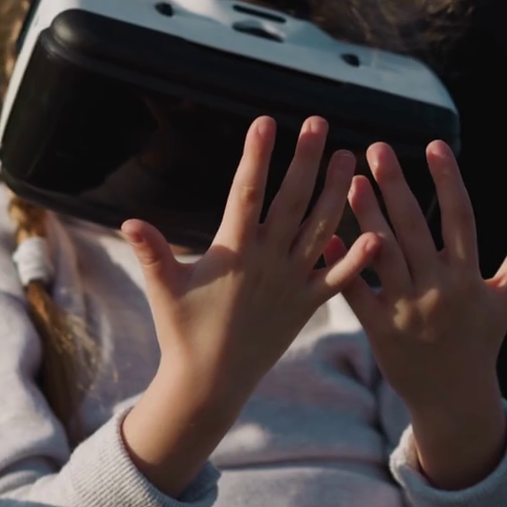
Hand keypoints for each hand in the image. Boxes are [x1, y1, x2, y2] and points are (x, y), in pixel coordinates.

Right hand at [120, 116, 377, 492]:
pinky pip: (338, 279)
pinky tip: (379, 233)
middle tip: (319, 123)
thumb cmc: (182, 331)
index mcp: (233, 251)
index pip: (246, 193)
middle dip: (305, 160)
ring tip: (348, 157)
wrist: (210, 383)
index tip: (266, 123)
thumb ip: (151, 252)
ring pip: (321, 230)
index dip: (257, 157)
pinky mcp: (308, 306)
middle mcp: (268, 262)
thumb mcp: (164, 288)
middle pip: (292, 201)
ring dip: (336, 193)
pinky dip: (358, 258)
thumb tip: (128, 221)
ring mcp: (292, 283)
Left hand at [341, 140, 506, 488]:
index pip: (460, 219)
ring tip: (350, 180)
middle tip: (377, 150)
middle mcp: (439, 290)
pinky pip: (359, 294)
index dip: (449, 181)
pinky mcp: (382, 331)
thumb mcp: (504, 303)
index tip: (435, 146)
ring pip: (385, 255)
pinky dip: (344, 268)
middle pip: (416, 229)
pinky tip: (327, 239)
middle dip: (397, 187)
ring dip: (368, 217)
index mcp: (469, 278)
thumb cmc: (480, 344)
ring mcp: (409, 311)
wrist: (454, 400)